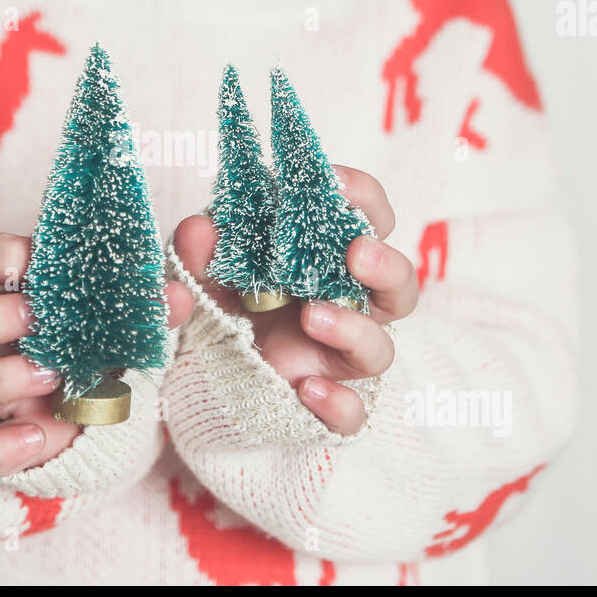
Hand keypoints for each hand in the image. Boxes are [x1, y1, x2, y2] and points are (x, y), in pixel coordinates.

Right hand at [0, 233, 193, 477]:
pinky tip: (42, 435)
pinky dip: (4, 445)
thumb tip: (196, 234)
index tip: (29, 264)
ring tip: (55, 376)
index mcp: (14, 295)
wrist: (120, 410)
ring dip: (3, 378)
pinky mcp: (2, 444)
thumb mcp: (138, 309)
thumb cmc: (114, 342)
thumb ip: (158, 276)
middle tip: (38, 320)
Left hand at [173, 165, 416, 436]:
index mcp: (326, 260)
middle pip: (399, 285)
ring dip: (354, 329)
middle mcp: (346, 306)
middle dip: (385, 265)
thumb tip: (199, 228)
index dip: (362, 197)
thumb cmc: (217, 306)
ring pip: (381, 349)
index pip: (368, 219)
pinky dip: (338, 402)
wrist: (197, 377)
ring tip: (311, 316)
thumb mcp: (198, 273)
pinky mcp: (326, 405)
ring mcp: (340, 359)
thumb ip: (196, 252)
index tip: (336, 183)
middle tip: (355, 254)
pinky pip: (353, 414)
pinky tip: (307, 389)